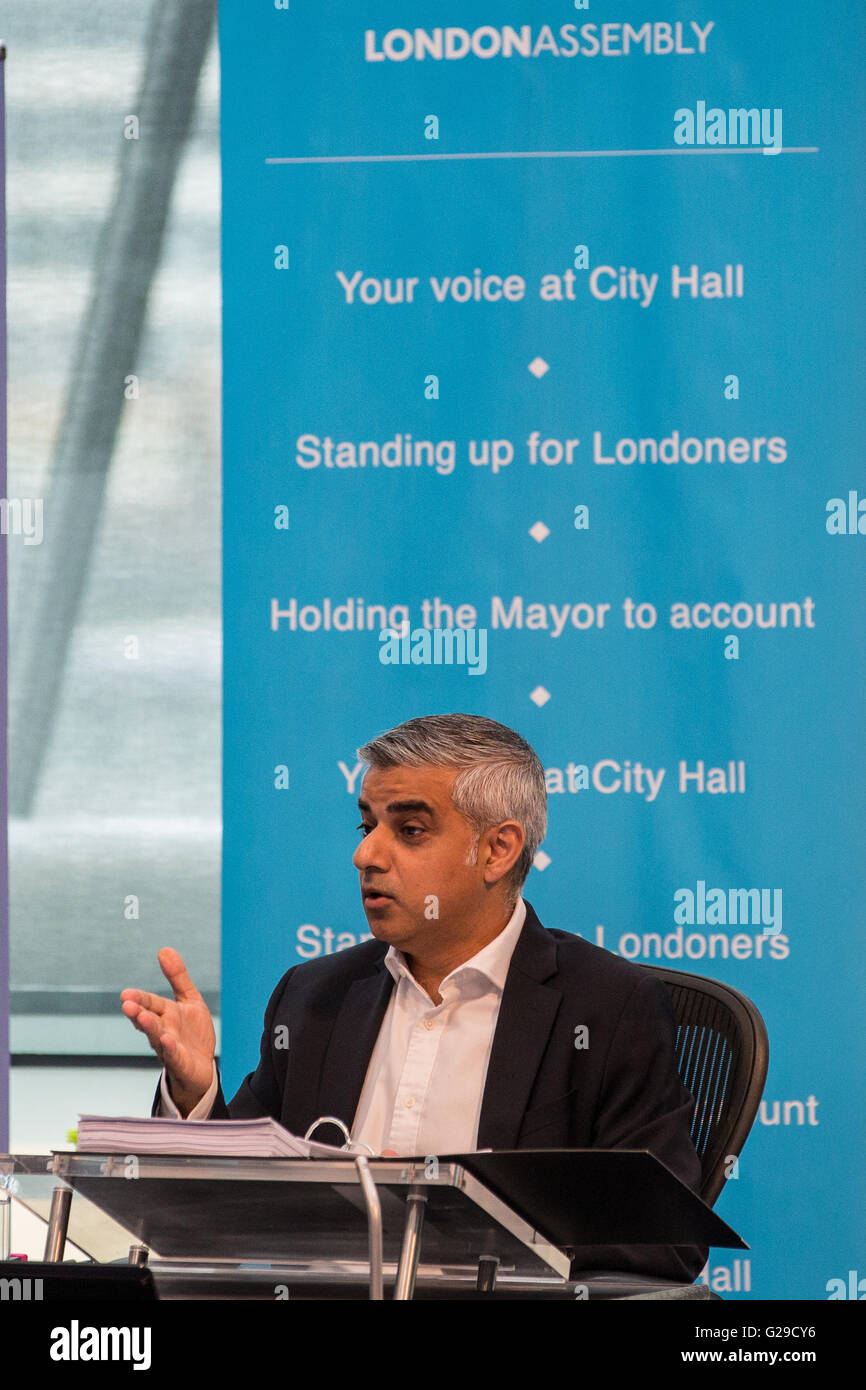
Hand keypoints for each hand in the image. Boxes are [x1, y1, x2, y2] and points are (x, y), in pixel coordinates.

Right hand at [121, 948, 215, 1115]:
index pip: (150, 1003)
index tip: (126, 994)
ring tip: (142, 1017)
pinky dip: (170, 1048)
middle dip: (137, 1012)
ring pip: (157, 1037)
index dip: (139, 999)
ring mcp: (170, 1048)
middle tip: (127, 1004)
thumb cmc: (192, 1033)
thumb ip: (177, 977)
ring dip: (150, 1027)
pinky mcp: (181, 1063)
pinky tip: (167, 1039)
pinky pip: (174, 1055)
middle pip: (148, 1020)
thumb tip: (163, 949)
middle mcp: (162, 1031)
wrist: (202, 1067)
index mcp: (164, 1014)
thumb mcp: (189, 1000)